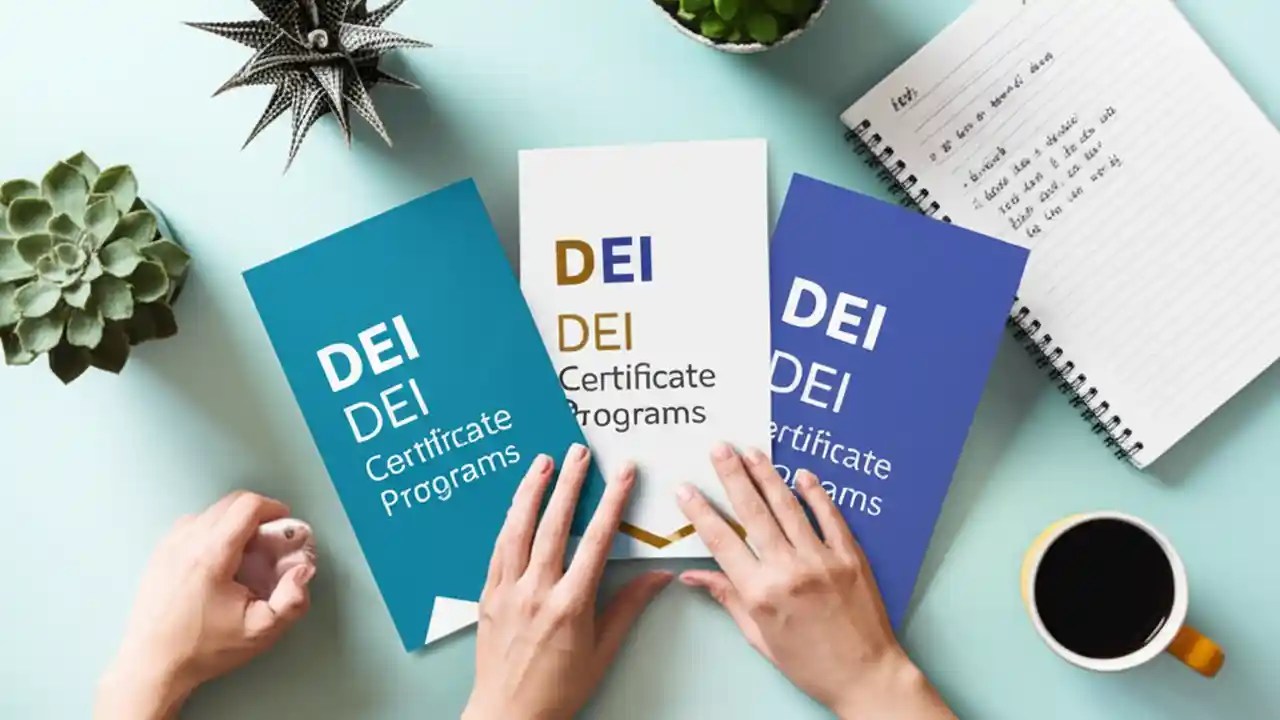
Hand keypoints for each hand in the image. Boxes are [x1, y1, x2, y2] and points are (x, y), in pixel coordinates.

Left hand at [95, 492, 314, 719]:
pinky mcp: (157, 555)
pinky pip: (189, 525)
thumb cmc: (206, 649)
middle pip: (229, 503)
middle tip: (269, 539)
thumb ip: (292, 601)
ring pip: (209, 512)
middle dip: (256, 513)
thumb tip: (303, 570)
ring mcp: (168, 546)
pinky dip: (209, 529)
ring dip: (232, 521)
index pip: (247, 506)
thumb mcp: (260, 631)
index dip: (272, 507)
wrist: (153, 665)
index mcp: (213, 555)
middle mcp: (187, 541)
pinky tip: (216, 556)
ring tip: (243, 550)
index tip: (283, 523)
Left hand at [463, 444, 672, 719]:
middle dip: (570, 483)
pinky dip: (508, 522)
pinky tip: (516, 505)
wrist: (508, 715)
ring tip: (542, 462)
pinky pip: (497, 550)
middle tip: (579, 451)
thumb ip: (629, 607)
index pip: (596, 541)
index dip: (612, 502)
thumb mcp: (603, 651)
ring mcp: (507, 591)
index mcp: (570, 605)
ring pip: (518, 530)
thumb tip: (660, 575)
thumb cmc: (559, 689)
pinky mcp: (487, 596)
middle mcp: (536, 592)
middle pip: (554, 525)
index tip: (623, 473)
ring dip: (531, 492)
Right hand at [677, 444, 954, 719]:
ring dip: (767, 475)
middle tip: (719, 447)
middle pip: (753, 512)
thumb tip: (693, 576)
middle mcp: (789, 569)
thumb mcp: (759, 636)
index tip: (685, 489)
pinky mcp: (850, 556)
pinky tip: (802, 474)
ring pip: (788, 506)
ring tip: (751, 451)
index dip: (700, 511)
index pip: (722, 541)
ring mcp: (822, 559)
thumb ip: (727, 598)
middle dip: (732, 475)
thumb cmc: (809, 664)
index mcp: (760, 593)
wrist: (865, 676)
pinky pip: (830, 516)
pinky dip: (816, 493)